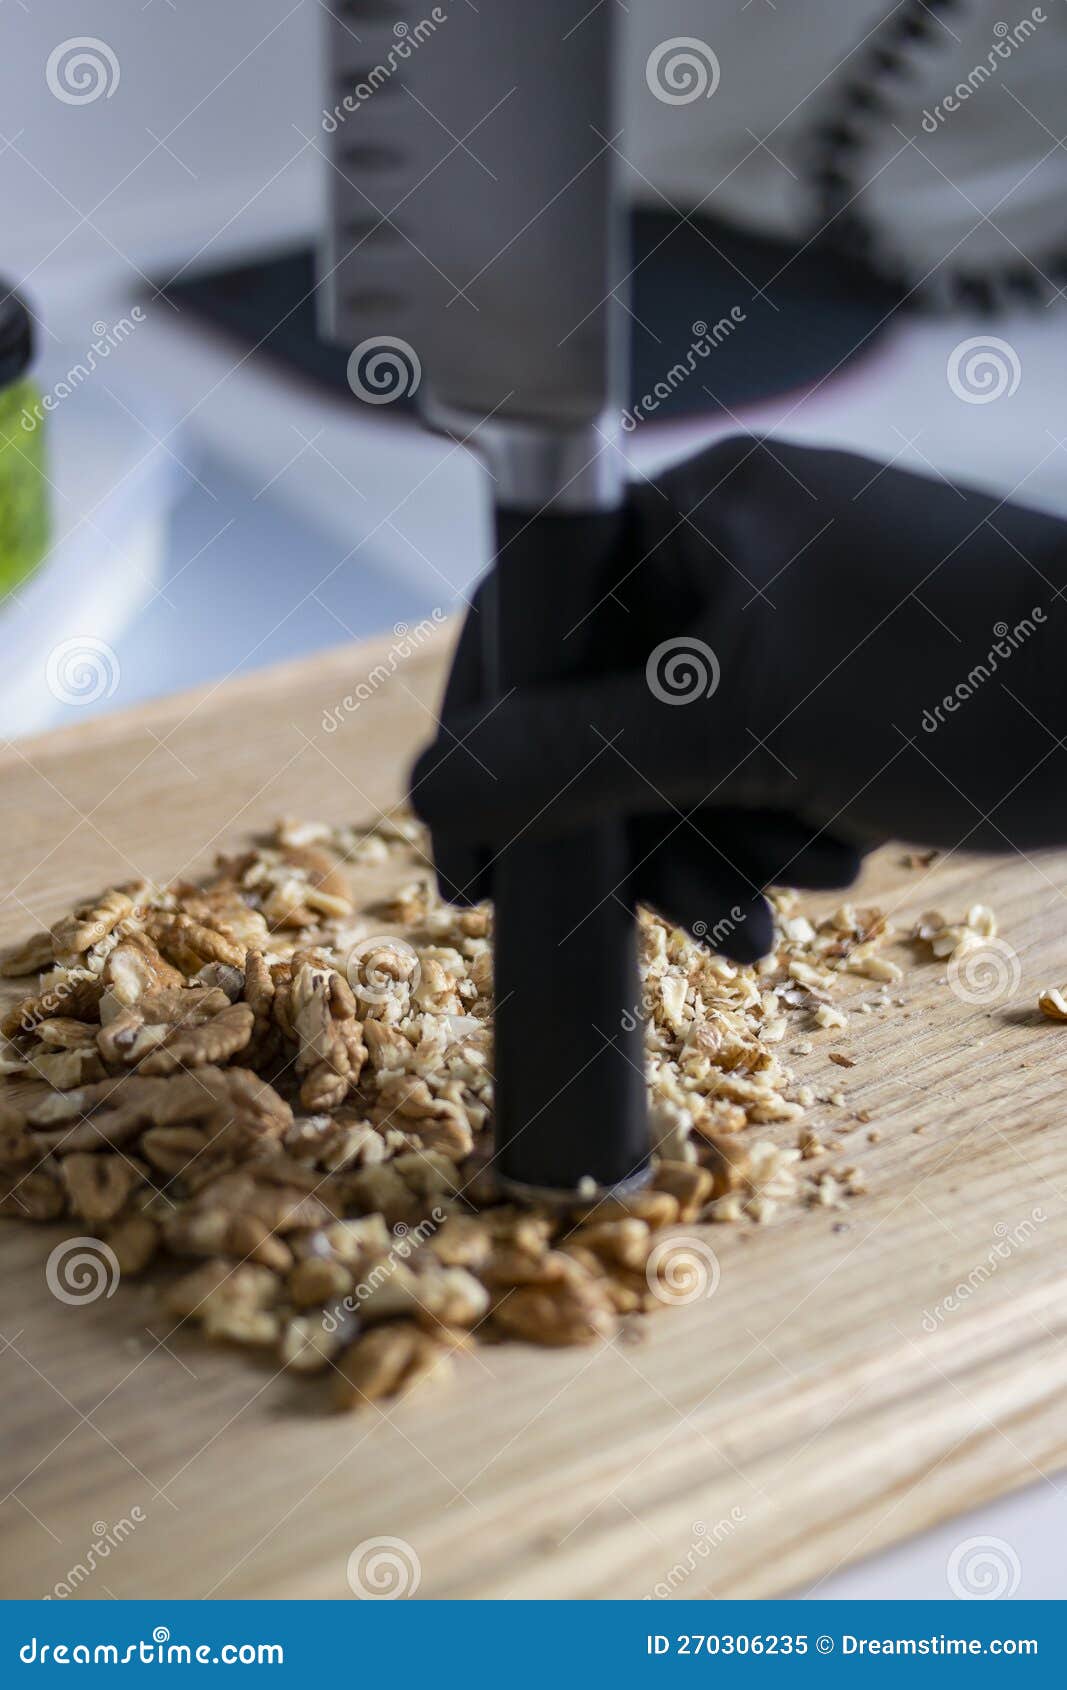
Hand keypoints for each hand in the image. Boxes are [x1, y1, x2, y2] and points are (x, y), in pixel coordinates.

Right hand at [410, 436, 1064, 959]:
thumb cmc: (967, 680)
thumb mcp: (749, 725)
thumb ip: (578, 757)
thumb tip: (426, 790)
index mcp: (697, 514)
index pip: (529, 614)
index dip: (482, 742)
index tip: (469, 871)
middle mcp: (732, 563)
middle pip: (602, 713)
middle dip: (638, 829)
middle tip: (656, 918)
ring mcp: (788, 635)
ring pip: (678, 767)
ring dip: (717, 850)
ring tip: (788, 893)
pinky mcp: (838, 701)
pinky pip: (752, 785)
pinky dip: (777, 842)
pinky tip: (839, 859)